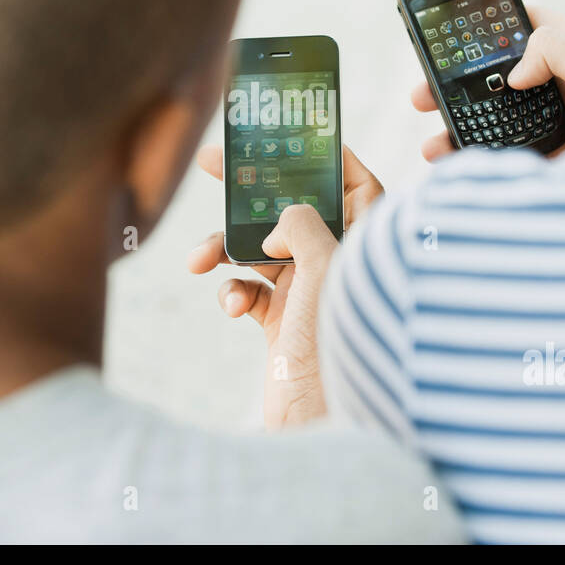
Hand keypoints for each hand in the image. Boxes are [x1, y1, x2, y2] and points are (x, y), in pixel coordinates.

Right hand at [187, 144, 383, 428]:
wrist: (317, 427)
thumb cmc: (335, 348)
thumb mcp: (322, 268)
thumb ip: (300, 224)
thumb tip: (277, 221)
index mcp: (365, 247)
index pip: (358, 185)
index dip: (330, 156)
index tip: (295, 137)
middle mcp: (341, 266)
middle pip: (297, 210)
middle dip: (254, 192)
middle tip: (214, 164)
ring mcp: (311, 294)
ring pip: (261, 250)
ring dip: (225, 250)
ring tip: (199, 259)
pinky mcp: (283, 324)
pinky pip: (249, 290)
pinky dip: (233, 293)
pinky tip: (232, 304)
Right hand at [412, 6, 564, 160]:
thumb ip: (551, 47)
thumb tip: (514, 74)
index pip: (527, 24)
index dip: (490, 25)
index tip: (452, 34)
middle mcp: (564, 84)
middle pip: (498, 77)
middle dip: (456, 86)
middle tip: (422, 96)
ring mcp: (557, 124)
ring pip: (495, 120)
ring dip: (457, 130)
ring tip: (432, 143)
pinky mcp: (554, 161)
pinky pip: (505, 157)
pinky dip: (475, 162)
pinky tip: (454, 165)